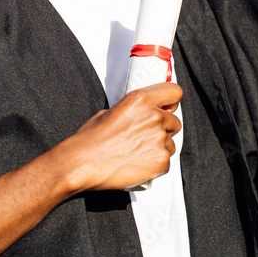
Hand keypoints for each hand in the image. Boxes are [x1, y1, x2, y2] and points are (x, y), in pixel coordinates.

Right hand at [62, 82, 182, 191]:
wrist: (82, 164)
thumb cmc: (91, 140)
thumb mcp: (110, 112)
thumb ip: (134, 110)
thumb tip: (144, 113)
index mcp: (141, 99)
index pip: (174, 92)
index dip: (171, 102)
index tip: (167, 108)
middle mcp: (153, 116)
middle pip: (174, 121)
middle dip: (164, 129)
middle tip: (145, 137)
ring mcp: (159, 139)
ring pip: (171, 142)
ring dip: (159, 147)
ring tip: (138, 152)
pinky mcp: (161, 160)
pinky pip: (166, 160)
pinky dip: (156, 164)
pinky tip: (139, 164)